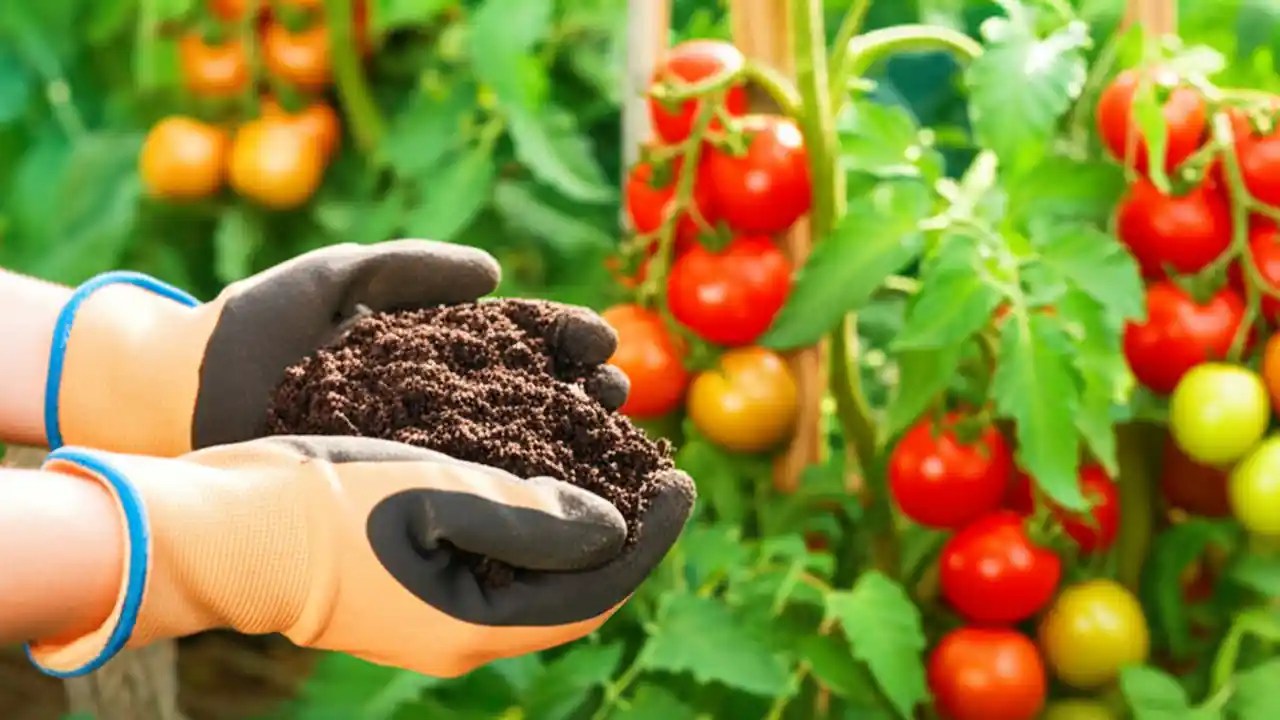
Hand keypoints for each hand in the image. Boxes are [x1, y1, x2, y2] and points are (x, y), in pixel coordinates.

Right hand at [29, 436, 693, 677]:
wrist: (222, 528)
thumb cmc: (321, 508)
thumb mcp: (434, 497)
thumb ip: (531, 518)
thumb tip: (612, 525)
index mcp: (481, 622)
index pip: (598, 590)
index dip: (651, 536)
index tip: (681, 477)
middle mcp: (469, 627)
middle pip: (577, 584)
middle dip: (626, 527)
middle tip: (655, 465)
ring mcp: (439, 604)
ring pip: (542, 566)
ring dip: (584, 513)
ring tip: (612, 455)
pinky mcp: (415, 573)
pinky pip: (501, 548)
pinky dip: (536, 510)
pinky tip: (543, 460)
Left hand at [46, 240, 628, 454]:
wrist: (186, 387)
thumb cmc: (260, 325)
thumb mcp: (342, 278)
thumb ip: (415, 266)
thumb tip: (496, 274)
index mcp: (434, 344)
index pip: (519, 341)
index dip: (564, 342)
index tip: (601, 343)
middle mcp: (438, 397)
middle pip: (530, 396)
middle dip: (580, 396)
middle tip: (618, 397)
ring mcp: (421, 444)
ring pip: (510, 445)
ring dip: (563, 444)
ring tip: (604, 440)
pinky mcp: (395, 483)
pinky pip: (463, 485)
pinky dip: (512, 486)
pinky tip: (553, 491)